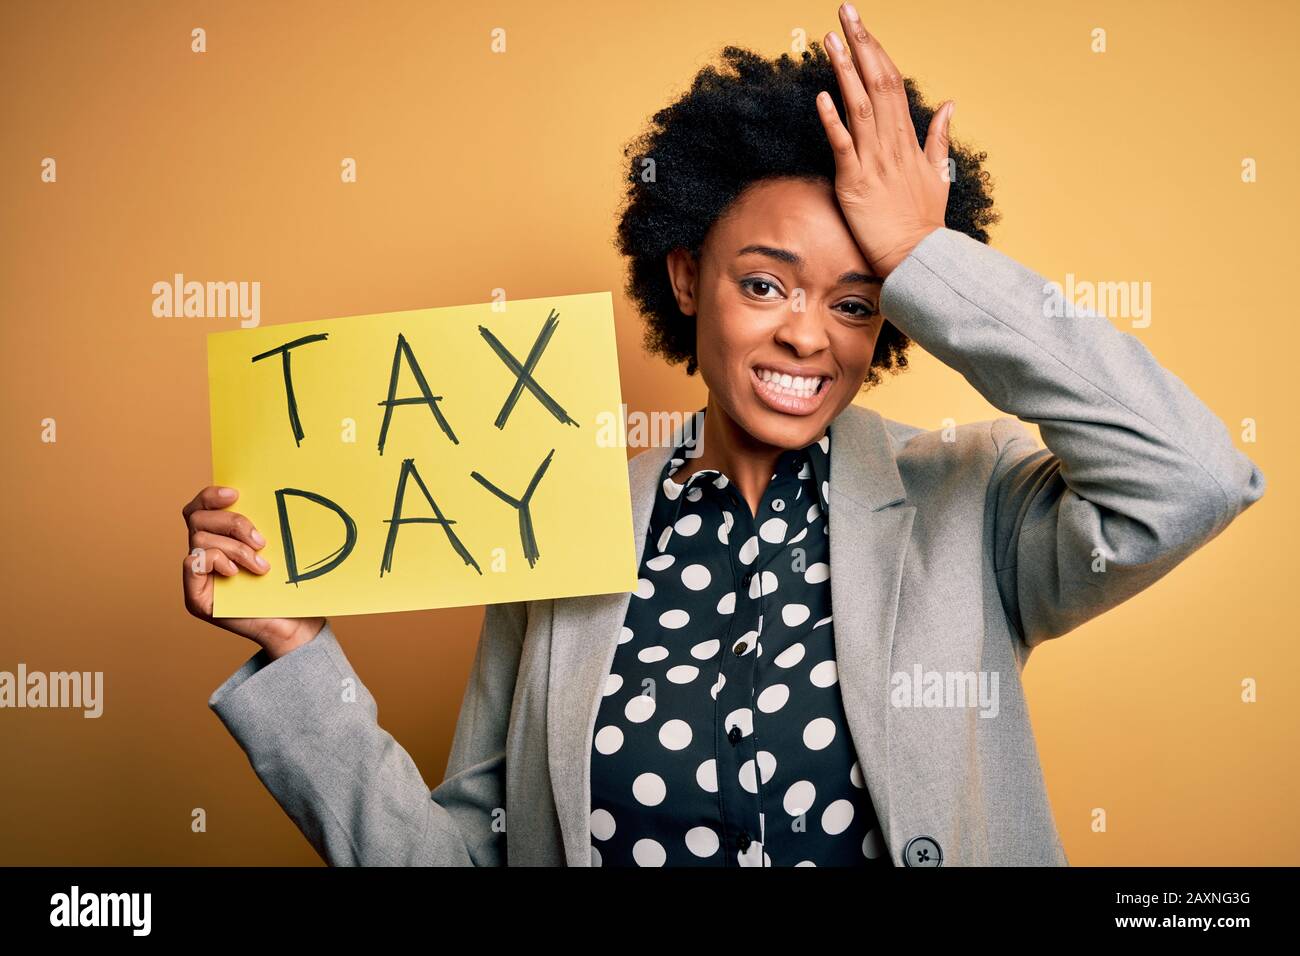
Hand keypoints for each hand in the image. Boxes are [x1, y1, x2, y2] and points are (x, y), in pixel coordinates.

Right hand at [181, 485, 324, 659]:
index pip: (201, 507)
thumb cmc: (288, 586)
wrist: (295, 625)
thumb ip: (261, 525)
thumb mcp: (278, 548)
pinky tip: (236, 573)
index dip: (211, 495)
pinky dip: (216, 560)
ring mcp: (198, 577)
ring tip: (260, 566)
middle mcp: (203, 555)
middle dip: (232, 523)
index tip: (235, 493)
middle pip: (197, 518)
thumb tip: (264, 494)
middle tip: (260, 541)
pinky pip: (192, 563)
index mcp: (220, 538)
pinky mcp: (196, 598)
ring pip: (199, 539)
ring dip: (234, 548)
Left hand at [815, 3, 952, 278]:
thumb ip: (940, 137)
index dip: (877, 51)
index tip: (862, 27)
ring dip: (844, 71)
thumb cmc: (924, 222)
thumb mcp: (938, 174)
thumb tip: (949, 105)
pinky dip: (833, 121)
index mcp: (908, 139)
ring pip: (860, 107)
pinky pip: (844, 146)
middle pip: (877, 83)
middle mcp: (891, 144)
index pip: (892, 83)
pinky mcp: (855, 184)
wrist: (918, 258)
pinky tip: (822, 97)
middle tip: (845, 12)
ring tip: (830, 40)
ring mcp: (873, 162)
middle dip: (861, 44)